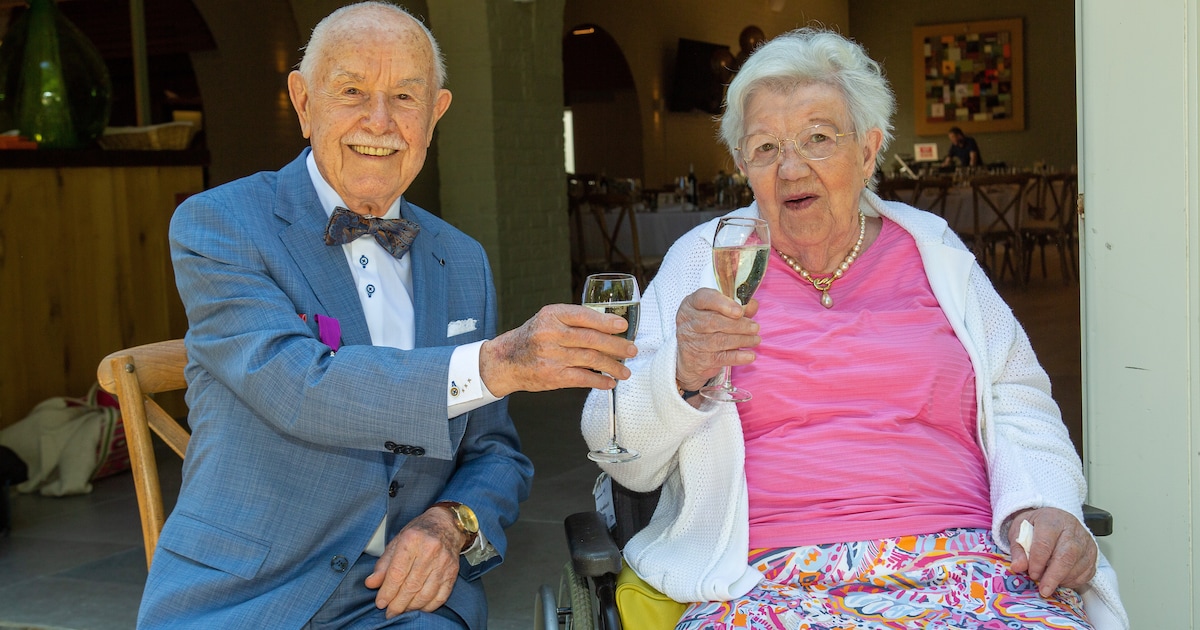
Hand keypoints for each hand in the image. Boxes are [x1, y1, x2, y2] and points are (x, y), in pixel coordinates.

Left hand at [364, 507, 464, 617]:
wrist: (447, 525)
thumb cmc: (418, 533)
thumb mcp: (396, 542)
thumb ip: (383, 564)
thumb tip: (371, 583)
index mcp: (412, 540)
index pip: (397, 573)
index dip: (387, 591)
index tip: (380, 603)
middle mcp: (430, 550)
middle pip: (411, 586)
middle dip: (398, 604)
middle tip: (390, 612)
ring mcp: (444, 562)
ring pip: (426, 594)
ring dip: (412, 607)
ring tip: (402, 611)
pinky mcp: (453, 572)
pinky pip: (441, 596)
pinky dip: (428, 606)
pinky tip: (418, 608)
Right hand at [480, 304, 636, 397]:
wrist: (505, 361)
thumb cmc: (532, 338)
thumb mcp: (547, 320)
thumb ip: (573, 321)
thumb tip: (610, 326)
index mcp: (551, 315)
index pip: (583, 315)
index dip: (606, 321)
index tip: (622, 325)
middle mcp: (550, 334)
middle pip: (591, 339)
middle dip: (616, 345)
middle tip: (631, 350)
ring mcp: (551, 356)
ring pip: (590, 359)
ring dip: (612, 366)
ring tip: (625, 370)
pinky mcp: (552, 376)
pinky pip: (582, 378)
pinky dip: (599, 381)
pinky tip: (609, 382)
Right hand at [674, 289, 759, 390]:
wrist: (691, 356)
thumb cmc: (708, 327)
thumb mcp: (719, 311)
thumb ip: (737, 305)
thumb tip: (752, 305)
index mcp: (691, 304)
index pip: (704, 299)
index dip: (723, 304)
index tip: (740, 311)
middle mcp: (689, 323)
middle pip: (714, 321)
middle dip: (739, 324)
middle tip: (755, 327)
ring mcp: (692, 342)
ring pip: (719, 340)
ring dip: (742, 340)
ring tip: (755, 339)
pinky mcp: (700, 360)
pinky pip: (722, 358)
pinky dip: (738, 357)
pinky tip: (750, 355)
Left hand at [1007, 507, 1097, 596]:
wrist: (1055, 520)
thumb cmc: (1036, 526)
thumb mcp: (1019, 531)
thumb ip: (1018, 550)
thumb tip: (1018, 567)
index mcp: (1051, 520)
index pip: (1045, 543)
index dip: (1038, 562)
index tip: (1032, 574)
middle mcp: (1072, 529)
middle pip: (1066, 555)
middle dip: (1053, 576)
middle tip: (1044, 590)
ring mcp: (1085, 541)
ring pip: (1078, 565)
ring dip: (1062, 579)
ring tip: (1049, 583)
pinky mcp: (1093, 553)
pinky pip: (1086, 572)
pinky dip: (1073, 581)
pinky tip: (1061, 580)